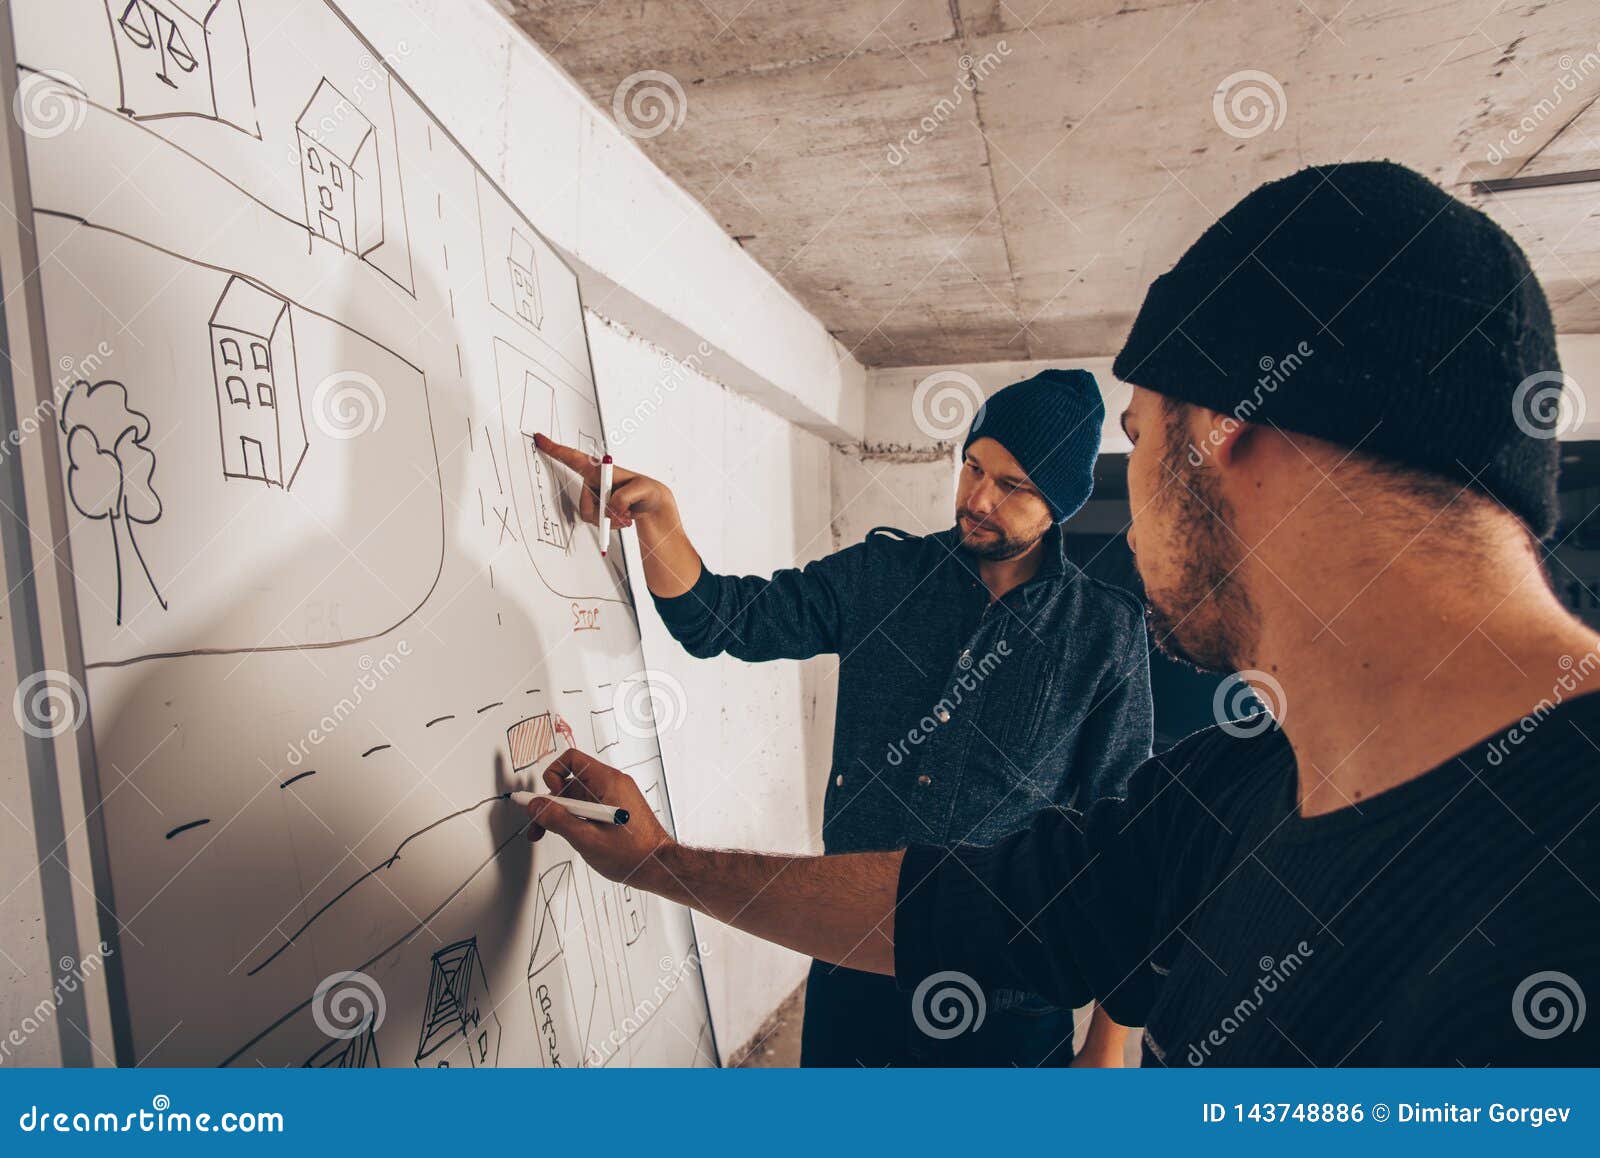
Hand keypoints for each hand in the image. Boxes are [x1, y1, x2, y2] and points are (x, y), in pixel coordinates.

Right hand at [524, 748, 674, 885]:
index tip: (547, 798)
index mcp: (608, 782)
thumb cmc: (633, 854)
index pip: (572, 760)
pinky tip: (570, 834)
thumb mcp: (586, 838)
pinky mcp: (616, 809)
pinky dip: (575, 817)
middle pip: (571, 781)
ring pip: (578, 796)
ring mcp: (615, 796)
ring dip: (561, 813)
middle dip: (552, 802)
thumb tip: (535, 806)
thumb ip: (557, 820)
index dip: (553, 775)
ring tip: (549, 833)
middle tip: (539, 823)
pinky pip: (589, 805)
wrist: (658, 867)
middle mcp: (613, 784)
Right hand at [533, 434, 673, 530]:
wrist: (652, 505)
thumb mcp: (641, 490)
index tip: (539, 438)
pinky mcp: (598, 509)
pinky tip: (624, 519)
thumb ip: (624, 498)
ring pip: (590, 516)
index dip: (554, 449)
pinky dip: (612, 525)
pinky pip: (596, 523)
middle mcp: (594, 481)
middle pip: (585, 504)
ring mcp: (595, 497)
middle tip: (624, 515)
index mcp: (600, 469)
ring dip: (610, 521)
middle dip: (603, 514)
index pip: (573, 458)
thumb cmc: (648, 491)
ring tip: (627, 516)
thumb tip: (610, 508)